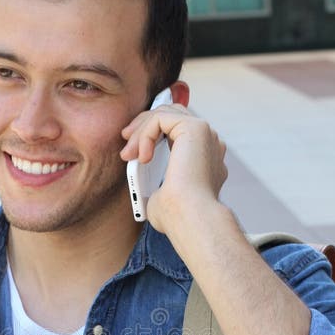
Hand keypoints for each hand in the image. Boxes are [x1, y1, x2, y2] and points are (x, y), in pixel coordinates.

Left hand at [120, 102, 227, 236]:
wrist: (190, 219)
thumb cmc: (178, 217)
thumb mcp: (162, 197)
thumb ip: (158, 184)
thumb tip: (143, 185)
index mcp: (205, 159)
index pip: (178, 132)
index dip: (153, 134)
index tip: (133, 150)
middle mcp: (209, 143)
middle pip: (172, 116)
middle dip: (144, 127)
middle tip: (125, 144)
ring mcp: (205, 134)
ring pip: (164, 115)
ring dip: (141, 132)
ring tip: (128, 154)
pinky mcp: (196, 128)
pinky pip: (161, 118)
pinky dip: (146, 134)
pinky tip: (142, 156)